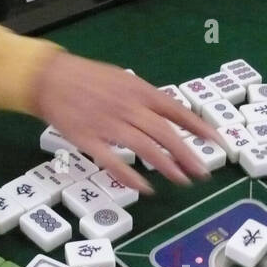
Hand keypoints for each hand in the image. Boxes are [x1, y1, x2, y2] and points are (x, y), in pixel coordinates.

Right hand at [32, 51, 218, 191]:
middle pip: (164, 133)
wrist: (49, 78)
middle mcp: (127, 107)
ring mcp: (108, 124)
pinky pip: (112, 161)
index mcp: (138, 91)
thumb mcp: (123, 79)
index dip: (198, 127)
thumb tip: (170, 115)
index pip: (176, 110)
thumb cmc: (87, 79)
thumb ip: (145, 98)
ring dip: (166, 166)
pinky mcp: (88, 140)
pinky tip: (145, 187)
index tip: (218, 142)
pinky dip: (130, 176)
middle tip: (203, 172)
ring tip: (182, 180)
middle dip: (187, 154)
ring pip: (144, 147)